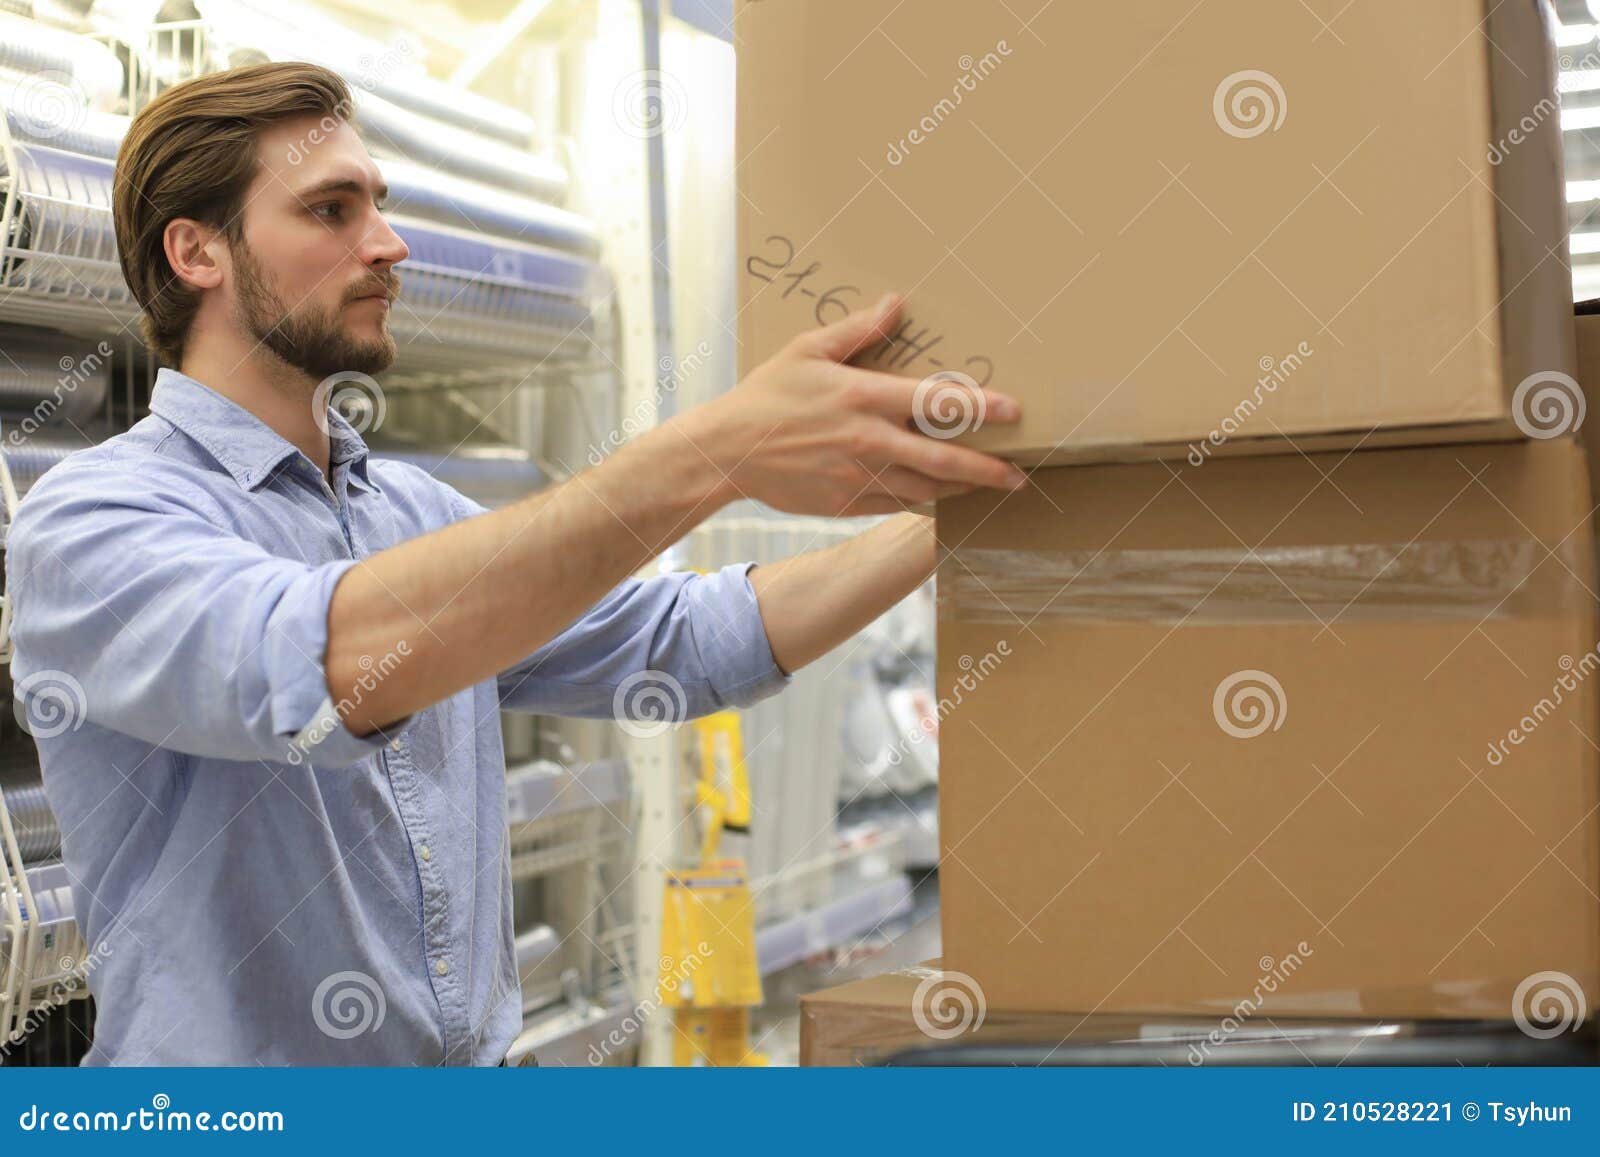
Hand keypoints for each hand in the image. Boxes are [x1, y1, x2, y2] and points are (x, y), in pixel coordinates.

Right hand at [676, 293, 1027, 515]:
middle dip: (987, 469)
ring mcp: (858, 476)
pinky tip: (940, 497)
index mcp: (863, 396)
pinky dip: (923, 502)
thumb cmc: (768, 394)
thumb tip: (896, 303)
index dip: (980, 407)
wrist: (728, 451)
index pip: (935, 401)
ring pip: (925, 487)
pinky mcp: (846, 503)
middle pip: (943, 458)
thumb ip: (857, 330)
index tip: (1014, 412)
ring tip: (988, 486)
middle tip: (1019, 476)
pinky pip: (897, 504)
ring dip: (961, 489)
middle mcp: (868, 440)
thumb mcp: (807, 350)